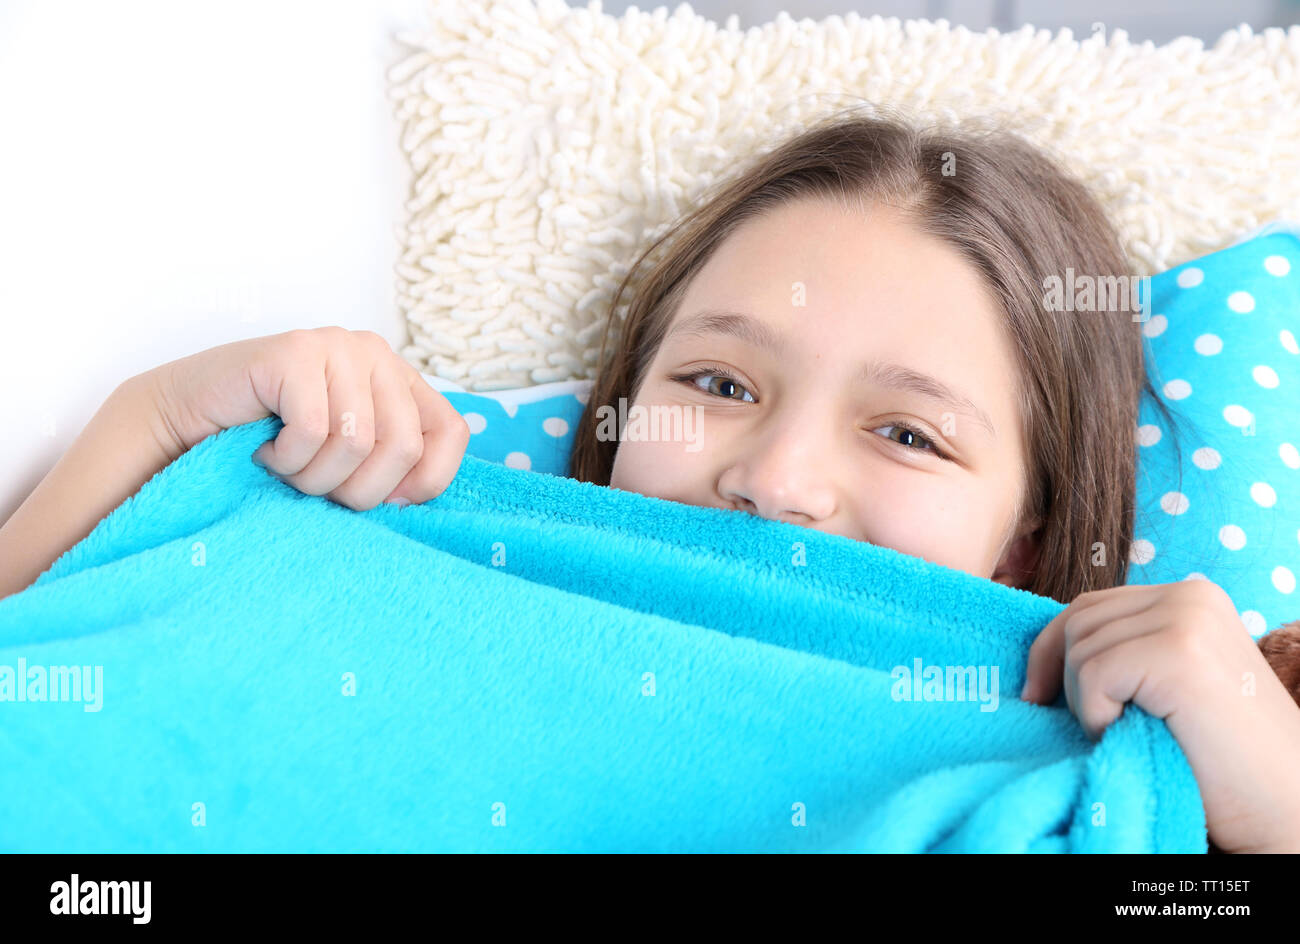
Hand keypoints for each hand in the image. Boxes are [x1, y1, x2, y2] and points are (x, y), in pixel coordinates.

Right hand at [146, 327, 469, 510]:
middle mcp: (376, 354)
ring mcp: (337, 346)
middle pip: (404, 446)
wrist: (185, 422)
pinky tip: (265, 449)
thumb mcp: (347, 461)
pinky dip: (285, 459)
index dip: (423, 480)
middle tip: (315, 486)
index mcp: (400, 379)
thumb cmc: (271, 447)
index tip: (382, 500)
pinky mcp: (294, 351)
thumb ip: (391, 468)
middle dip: (357, 490)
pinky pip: (312, 432)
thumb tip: (414, 497)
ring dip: (313, 477)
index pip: (451, 433)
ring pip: (357, 443)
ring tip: (287, 466)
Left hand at [1021, 579, 1299, 852]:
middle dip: (1060, 675)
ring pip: (1080, 647)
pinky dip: (1095, 715)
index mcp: (1190, 597)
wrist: (1284, 806)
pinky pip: (1093, 673)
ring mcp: (1188, 620)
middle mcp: (1191, 595)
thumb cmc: (1220, 756)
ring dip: (1084, 702)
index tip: (1037, 695)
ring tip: (1123, 733)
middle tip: (1081, 725)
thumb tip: (1044, 648)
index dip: (1051, 649)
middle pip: (1078, 620)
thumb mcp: (1168, 683)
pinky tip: (1127, 735)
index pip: (1090, 605)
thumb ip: (1128, 648)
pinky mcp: (1179, 655)